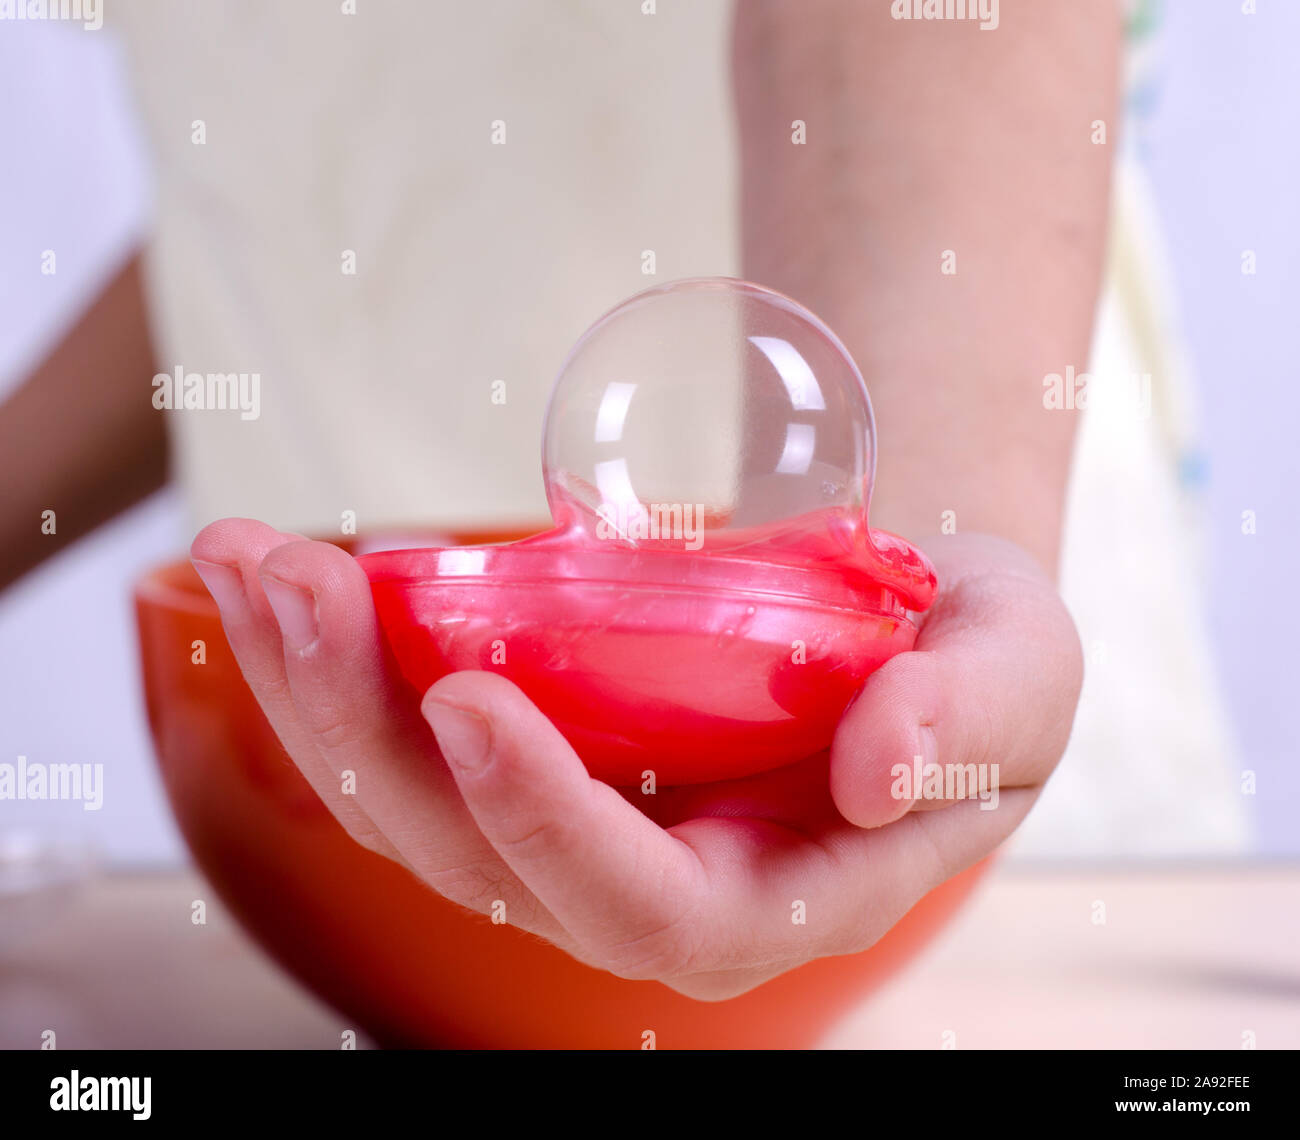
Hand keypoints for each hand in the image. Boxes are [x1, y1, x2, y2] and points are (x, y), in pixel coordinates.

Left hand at [191, 520, 1081, 999]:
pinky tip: (280, 571)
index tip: (470, 695)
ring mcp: (571, 826)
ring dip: (312, 686)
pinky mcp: (527, 758)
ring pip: (407, 803)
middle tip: (298, 586)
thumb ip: (975, 722)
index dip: (551, 825)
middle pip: (477, 861)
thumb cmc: (966, 652)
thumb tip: (878, 770)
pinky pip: (404, 737)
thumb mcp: (1020, 668)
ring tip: (248, 558)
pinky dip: (332, 656)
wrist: (900, 612)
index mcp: (775, 891)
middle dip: (369, 733)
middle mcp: (649, 882)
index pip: (647, 908)